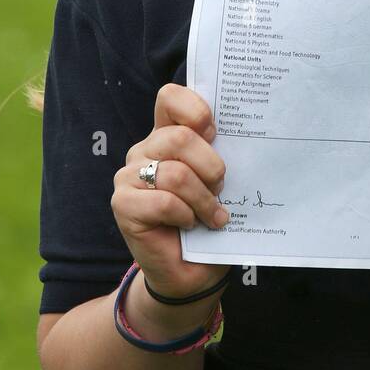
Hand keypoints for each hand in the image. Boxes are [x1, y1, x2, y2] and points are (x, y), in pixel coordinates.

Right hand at [113, 83, 232, 299]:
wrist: (191, 272)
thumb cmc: (208, 221)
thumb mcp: (219, 182)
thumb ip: (220, 153)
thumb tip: (246, 133)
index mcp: (167, 135)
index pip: (170, 97)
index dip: (195, 109)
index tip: (215, 132)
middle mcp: (144, 150)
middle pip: (180, 138)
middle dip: (212, 167)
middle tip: (220, 189)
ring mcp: (129, 176)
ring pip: (175, 173)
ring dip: (203, 198)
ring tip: (212, 215)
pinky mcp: (123, 204)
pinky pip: (163, 201)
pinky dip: (185, 215)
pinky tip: (189, 225)